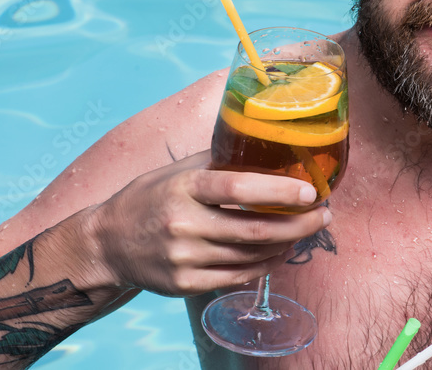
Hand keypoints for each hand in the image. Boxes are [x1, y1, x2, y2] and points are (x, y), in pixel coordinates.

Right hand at [82, 151, 330, 296]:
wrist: (107, 243)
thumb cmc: (151, 197)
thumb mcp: (178, 171)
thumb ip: (219, 162)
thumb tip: (267, 147)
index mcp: (185, 188)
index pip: (238, 189)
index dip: (279, 192)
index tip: (310, 191)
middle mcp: (184, 224)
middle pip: (254, 231)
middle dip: (299, 225)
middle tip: (324, 215)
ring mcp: (184, 258)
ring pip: (251, 257)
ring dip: (288, 244)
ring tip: (307, 230)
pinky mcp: (185, 284)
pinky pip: (238, 277)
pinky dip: (267, 265)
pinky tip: (281, 252)